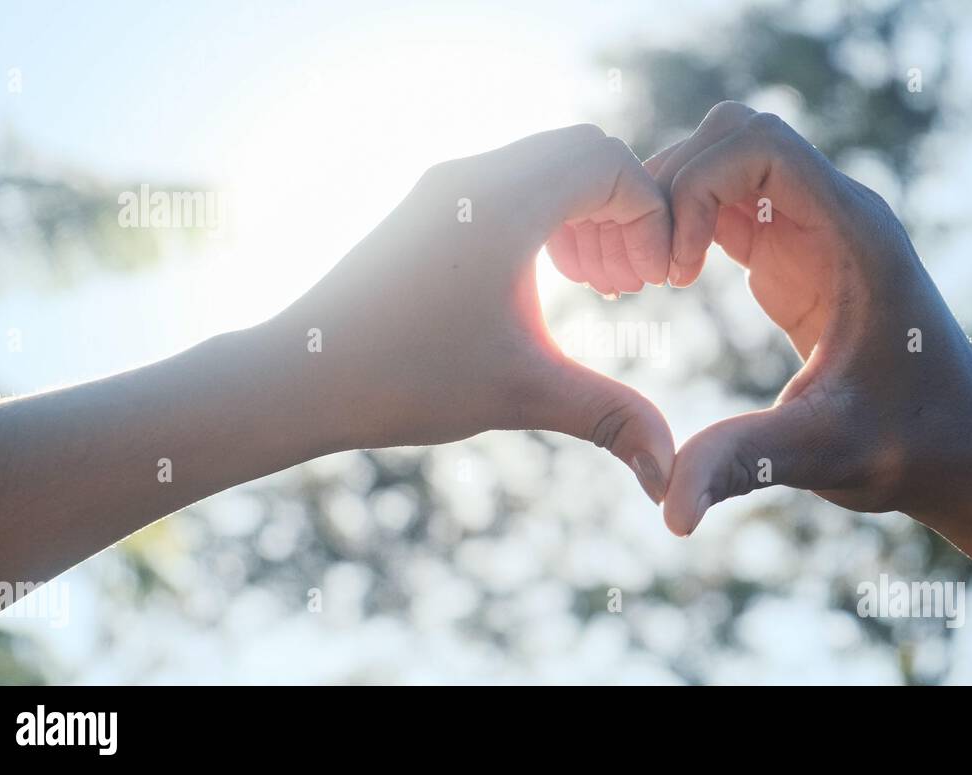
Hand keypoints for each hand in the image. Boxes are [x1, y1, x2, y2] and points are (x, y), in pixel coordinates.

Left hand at [270, 125, 675, 501]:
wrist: (301, 375)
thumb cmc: (406, 378)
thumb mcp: (524, 395)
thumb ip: (611, 418)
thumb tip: (670, 472)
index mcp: (504, 202)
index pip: (611, 164)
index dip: (651, 217)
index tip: (652, 284)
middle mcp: (474, 176)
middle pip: (584, 151)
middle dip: (624, 211)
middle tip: (628, 283)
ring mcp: (446, 186)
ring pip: (545, 162)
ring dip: (585, 212)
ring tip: (594, 287)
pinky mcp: (427, 205)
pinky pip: (509, 180)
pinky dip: (546, 215)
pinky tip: (546, 280)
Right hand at [649, 102, 971, 533]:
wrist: (961, 450)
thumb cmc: (911, 446)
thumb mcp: (825, 453)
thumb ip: (747, 463)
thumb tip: (669, 513)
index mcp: (854, 234)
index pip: (760, 144)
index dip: (699, 185)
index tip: (676, 270)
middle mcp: (836, 216)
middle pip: (734, 135)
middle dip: (674, 185)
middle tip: (646, 270)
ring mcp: (816, 231)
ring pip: (727, 162)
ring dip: (676, 202)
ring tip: (648, 277)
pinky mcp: (797, 258)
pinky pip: (730, 205)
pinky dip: (687, 225)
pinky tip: (666, 282)